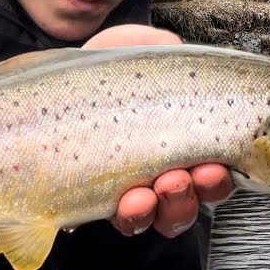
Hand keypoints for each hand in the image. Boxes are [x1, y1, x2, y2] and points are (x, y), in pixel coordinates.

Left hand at [84, 25, 235, 237]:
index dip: (222, 172)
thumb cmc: (97, 73)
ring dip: (173, 206)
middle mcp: (166, 168)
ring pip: (169, 216)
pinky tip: (129, 201)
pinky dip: (134, 217)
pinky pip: (128, 224)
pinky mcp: (103, 204)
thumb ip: (159, 45)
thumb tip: (176, 46)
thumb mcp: (130, 48)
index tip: (218, 165)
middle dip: (202, 189)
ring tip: (162, 186)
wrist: (47, 90)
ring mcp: (137, 190)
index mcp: (182, 135)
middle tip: (197, 173)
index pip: (216, 164)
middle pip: (200, 194)